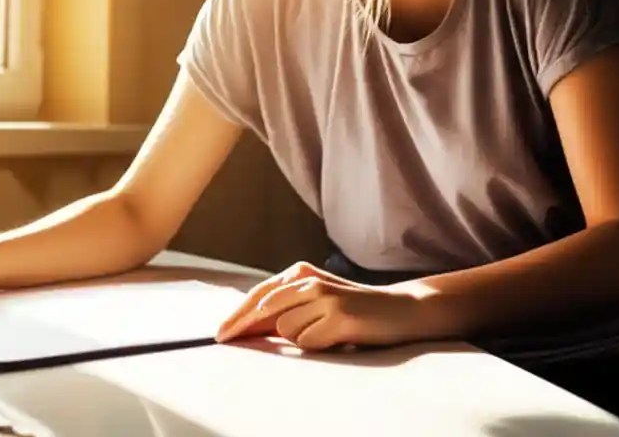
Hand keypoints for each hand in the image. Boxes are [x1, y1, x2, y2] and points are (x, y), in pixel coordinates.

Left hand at [215, 261, 424, 350]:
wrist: (399, 308)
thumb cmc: (352, 310)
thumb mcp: (315, 302)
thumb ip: (285, 310)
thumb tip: (247, 329)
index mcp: (300, 273)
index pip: (260, 295)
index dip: (237, 316)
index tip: (219, 335)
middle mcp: (308, 279)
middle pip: (262, 309)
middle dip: (244, 327)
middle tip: (223, 340)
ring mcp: (323, 295)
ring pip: (285, 330)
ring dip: (300, 338)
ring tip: (325, 333)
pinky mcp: (338, 314)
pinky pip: (308, 342)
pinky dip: (318, 345)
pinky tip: (338, 337)